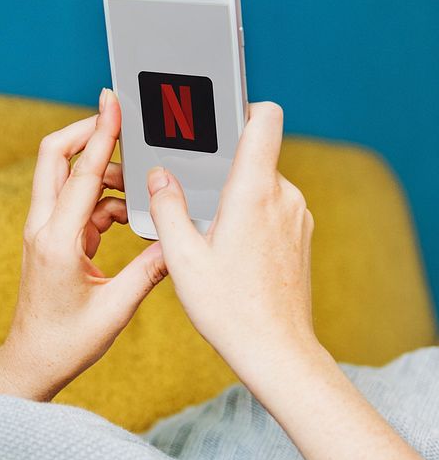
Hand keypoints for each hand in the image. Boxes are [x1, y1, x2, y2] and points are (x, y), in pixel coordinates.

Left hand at [0, 89, 168, 400]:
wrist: (32, 362)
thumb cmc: (67, 342)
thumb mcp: (116, 309)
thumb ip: (150, 270)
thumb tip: (178, 240)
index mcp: (56, 241)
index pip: (81, 174)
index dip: (100, 134)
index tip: (113, 103)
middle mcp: (42, 228)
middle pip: (55, 157)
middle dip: (87, 134)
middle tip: (121, 121)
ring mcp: (42, 231)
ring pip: (67, 179)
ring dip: (102, 174)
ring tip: (136, 191)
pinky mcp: (49, 239)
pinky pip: (76, 204)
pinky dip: (102, 202)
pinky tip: (126, 218)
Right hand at [146, 101, 319, 373]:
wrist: (276, 351)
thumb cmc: (228, 307)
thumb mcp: (181, 256)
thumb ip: (167, 207)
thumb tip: (159, 176)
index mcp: (253, 192)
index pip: (265, 120)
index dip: (243, 108)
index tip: (216, 117)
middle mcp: (283, 197)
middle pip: (254, 155)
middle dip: (220, 166)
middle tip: (187, 188)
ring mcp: (297, 217)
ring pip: (261, 185)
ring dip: (233, 196)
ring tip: (205, 229)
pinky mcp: (300, 236)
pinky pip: (272, 209)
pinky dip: (249, 217)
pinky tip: (227, 249)